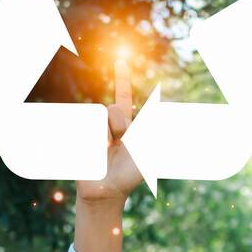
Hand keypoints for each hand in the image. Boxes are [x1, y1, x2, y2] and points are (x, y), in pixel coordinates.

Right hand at [76, 57, 142, 203]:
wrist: (106, 191)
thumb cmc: (128, 176)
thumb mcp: (148, 156)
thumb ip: (156, 139)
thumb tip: (172, 121)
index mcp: (125, 125)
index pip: (123, 98)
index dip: (122, 79)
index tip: (119, 61)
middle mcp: (107, 124)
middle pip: (114, 109)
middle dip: (119, 126)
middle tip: (118, 144)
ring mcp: (93, 129)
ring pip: (100, 116)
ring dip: (105, 135)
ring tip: (104, 150)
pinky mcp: (79, 136)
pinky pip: (86, 127)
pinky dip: (91, 141)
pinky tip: (91, 153)